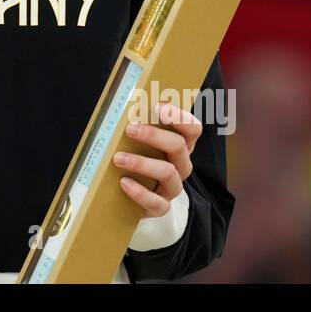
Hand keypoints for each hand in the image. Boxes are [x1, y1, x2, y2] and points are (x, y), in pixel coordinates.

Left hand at [113, 101, 201, 217]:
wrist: (137, 198)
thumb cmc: (139, 159)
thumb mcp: (142, 142)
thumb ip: (140, 125)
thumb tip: (124, 105)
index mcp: (181, 145)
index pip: (192, 128)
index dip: (179, 117)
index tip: (158, 106)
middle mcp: (181, 165)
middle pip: (178, 146)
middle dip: (154, 135)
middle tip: (130, 129)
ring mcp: (173, 186)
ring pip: (168, 173)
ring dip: (142, 163)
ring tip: (118, 158)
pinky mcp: (162, 206)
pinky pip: (157, 202)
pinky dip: (140, 192)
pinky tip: (124, 182)